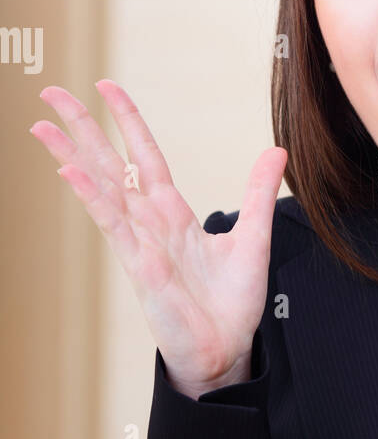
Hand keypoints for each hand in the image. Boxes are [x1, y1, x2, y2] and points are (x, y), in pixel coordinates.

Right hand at [30, 80, 286, 392]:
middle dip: (81, 128)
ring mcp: (140, 244)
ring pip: (102, 190)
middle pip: (110, 164)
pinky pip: (113, 227)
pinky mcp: (140, 268)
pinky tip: (71, 174)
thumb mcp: (253, 238)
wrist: (228, 350)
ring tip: (41, 128)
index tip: (105, 88)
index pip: (144, 156)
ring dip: (72, 157)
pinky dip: (94, 199)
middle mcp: (150, 223)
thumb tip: (276, 151)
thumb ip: (258, 193)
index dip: (127, 121)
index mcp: (173, 213)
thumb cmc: (232, 302)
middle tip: (49, 94)